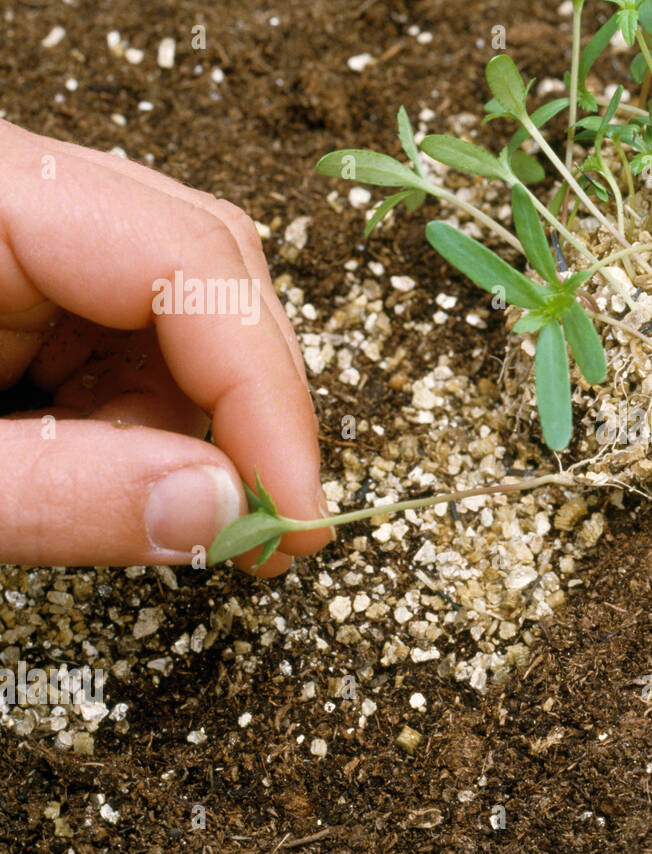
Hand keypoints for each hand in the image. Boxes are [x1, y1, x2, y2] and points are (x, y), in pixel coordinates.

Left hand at [0, 120, 329, 574]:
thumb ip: (57, 493)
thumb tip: (221, 510)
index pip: (187, 262)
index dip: (266, 393)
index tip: (296, 514)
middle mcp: (24, 198)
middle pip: (210, 273)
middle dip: (251, 411)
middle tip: (266, 528)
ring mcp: (33, 236)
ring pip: (188, 315)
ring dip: (198, 427)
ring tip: (161, 509)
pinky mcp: (34, 285)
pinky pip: (139, 342)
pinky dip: (152, 426)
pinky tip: (117, 474)